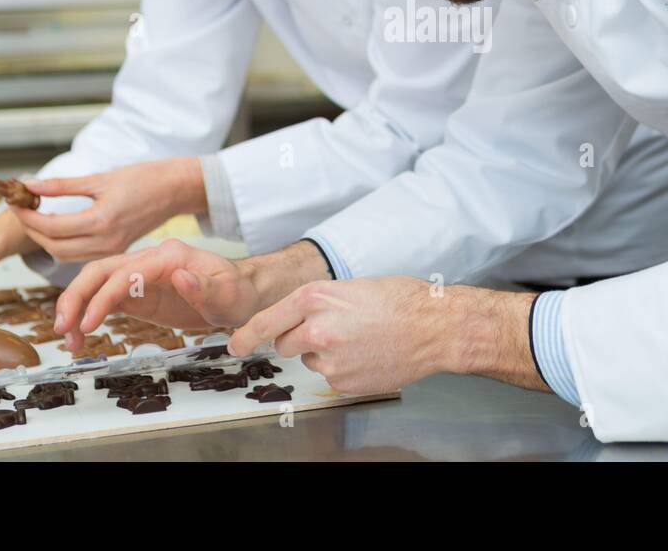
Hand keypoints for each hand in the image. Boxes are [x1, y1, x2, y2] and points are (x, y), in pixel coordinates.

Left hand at [11, 158, 205, 261]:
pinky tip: (59, 227)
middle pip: (54, 246)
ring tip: (36, 216)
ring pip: (65, 255)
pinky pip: (80, 255)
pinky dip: (63, 244)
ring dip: (45, 239)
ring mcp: (112, 248)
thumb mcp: (100, 178)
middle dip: (32, 229)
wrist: (176, 190)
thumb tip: (30, 185)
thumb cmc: (143, 178)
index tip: (15, 201)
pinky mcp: (116, 249)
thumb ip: (62, 185)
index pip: (52, 226)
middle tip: (20, 209)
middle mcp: (107, 240)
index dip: (28, 216)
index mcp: (102, 220)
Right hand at [52, 239, 260, 348]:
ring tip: (67, 340)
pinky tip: (79, 337)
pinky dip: (87, 317)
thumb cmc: (236, 291)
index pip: (126, 272)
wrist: (240, 294)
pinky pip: (104, 301)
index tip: (89, 322)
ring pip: (96, 285)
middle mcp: (149, 261)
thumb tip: (180, 276)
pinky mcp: (137, 294)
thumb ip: (204, 286)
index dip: (104, 296)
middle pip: (100, 271)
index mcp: (168, 256)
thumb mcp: (227, 292)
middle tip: (62, 328)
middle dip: (76, 297)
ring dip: (75, 309)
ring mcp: (140, 277)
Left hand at [229, 276, 449, 393]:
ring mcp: (328, 359)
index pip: (266, 322)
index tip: (235, 345)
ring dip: (324, 354)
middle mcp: (316, 329)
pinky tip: (367, 354)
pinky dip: (344, 368)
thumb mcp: (349, 287)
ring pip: (309, 361)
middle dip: (299, 339)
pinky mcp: (342, 381)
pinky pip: (330, 376)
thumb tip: (295, 321)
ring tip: (359, 340)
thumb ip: (317, 304)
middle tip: (332, 330)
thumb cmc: (398, 301)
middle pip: (285, 344)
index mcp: (315, 298)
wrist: (432, 327)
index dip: (246, 336)